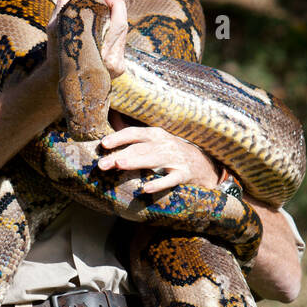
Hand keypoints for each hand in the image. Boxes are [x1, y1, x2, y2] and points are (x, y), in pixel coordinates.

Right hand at [45, 0, 128, 86]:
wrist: (63, 85)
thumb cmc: (57, 56)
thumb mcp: (53, 30)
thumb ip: (62, 8)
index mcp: (101, 52)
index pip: (119, 16)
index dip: (112, 1)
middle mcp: (113, 61)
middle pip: (123, 23)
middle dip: (113, 8)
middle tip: (102, 2)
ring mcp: (119, 66)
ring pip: (123, 32)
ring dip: (113, 21)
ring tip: (99, 16)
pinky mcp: (121, 68)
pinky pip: (120, 43)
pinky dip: (111, 34)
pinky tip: (100, 35)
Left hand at [97, 120, 219, 192]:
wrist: (204, 163)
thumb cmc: (170, 151)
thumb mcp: (154, 140)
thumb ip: (134, 133)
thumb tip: (112, 117)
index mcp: (154, 134)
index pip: (134, 133)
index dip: (118, 138)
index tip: (103, 144)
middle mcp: (164, 144)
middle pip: (139, 148)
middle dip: (120, 155)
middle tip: (102, 165)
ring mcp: (174, 159)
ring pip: (152, 160)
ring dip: (135, 162)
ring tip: (119, 165)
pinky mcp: (183, 175)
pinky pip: (170, 180)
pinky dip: (158, 184)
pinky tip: (145, 189)